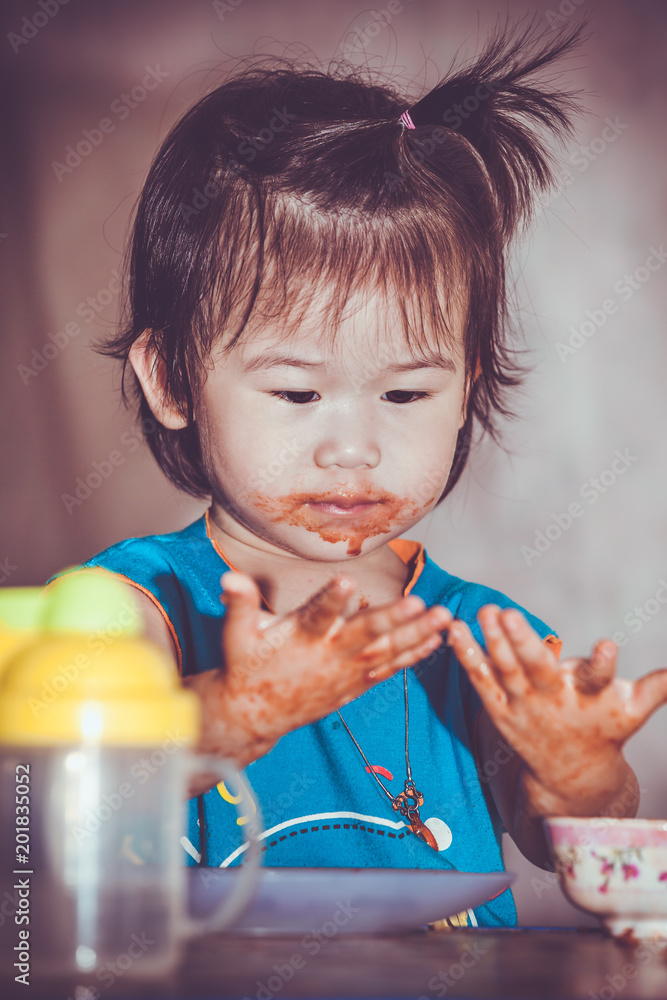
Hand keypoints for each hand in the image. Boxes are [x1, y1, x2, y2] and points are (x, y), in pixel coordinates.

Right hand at [184, 572, 451, 777]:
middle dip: (394, 620)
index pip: (317, 615)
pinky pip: (390, 669)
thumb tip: (229, 576)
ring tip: (445, 618)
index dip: (332, 600)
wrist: (255, 714)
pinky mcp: (356, 683)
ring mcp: (346, 672)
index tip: (349, 582)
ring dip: (417, 636)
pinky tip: (437, 640)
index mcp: (300, 637)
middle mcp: (328, 655)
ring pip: (386, 653)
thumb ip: (239, 603)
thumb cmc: (246, 666)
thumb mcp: (236, 634)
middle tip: (420, 604)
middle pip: (365, 636)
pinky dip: (413, 655)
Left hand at [446, 605, 666, 810]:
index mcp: (590, 698)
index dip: (602, 664)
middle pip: (538, 670)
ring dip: (491, 641)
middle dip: (523, 643)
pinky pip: (480, 679)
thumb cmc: (603, 729)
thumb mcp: (631, 709)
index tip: (605, 646)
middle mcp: (554, 701)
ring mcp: (523, 705)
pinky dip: (466, 655)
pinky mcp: (499, 708)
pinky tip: (454, 629)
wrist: (570, 775)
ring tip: (483, 610)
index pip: (599, 678)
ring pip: (505, 671)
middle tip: (509, 613)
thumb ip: (657, 687)